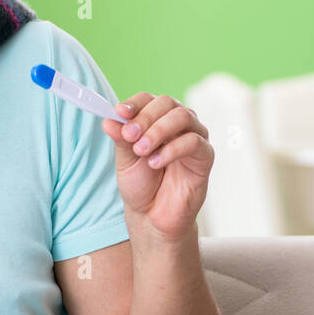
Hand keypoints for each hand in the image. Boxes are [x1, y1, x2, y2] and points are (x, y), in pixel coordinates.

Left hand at [100, 93, 213, 241]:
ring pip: (183, 116)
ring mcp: (194, 137)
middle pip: (167, 103)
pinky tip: (155, 163)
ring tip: (142, 150)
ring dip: (159, 130)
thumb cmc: (141, 184)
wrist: (152, 215)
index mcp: (156, 120)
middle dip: (145, 117)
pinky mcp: (205, 156)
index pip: (149, 99)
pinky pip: (194, 142)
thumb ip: (120, 139)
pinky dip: (172, 150)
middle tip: (130, 136)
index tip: (120, 112)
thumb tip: (109, 119)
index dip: (135, 103)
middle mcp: (177, 124)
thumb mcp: (124, 160)